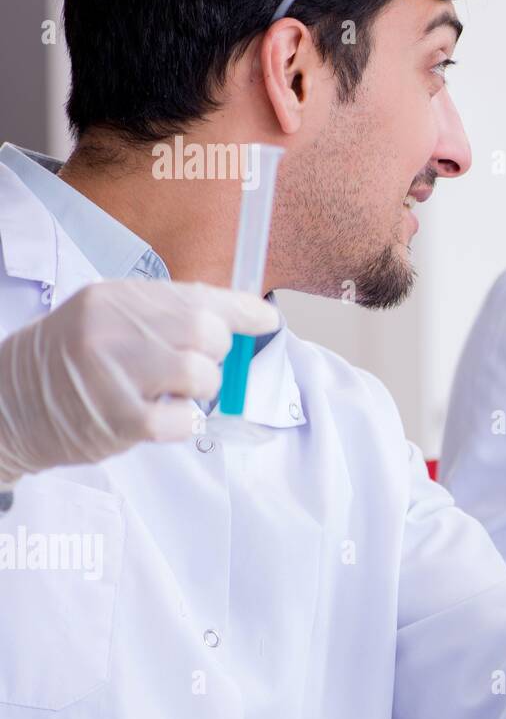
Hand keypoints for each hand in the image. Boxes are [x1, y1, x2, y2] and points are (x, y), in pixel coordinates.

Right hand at [0, 279, 279, 482]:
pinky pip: (185, 420)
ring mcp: (112, 375)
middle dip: (214, 354)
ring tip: (170, 392)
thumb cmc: (77, 360)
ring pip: (202, 376)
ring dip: (200, 390)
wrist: (10, 403)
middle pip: (207, 333)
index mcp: (117, 298)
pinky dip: (184, 421)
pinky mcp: (117, 421)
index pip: (197, 297)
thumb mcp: (113, 318)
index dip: (242, 311)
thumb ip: (169, 314)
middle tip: (191, 366)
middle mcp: (112, 329)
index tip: (268, 320)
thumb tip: (246, 317)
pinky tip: (159, 416)